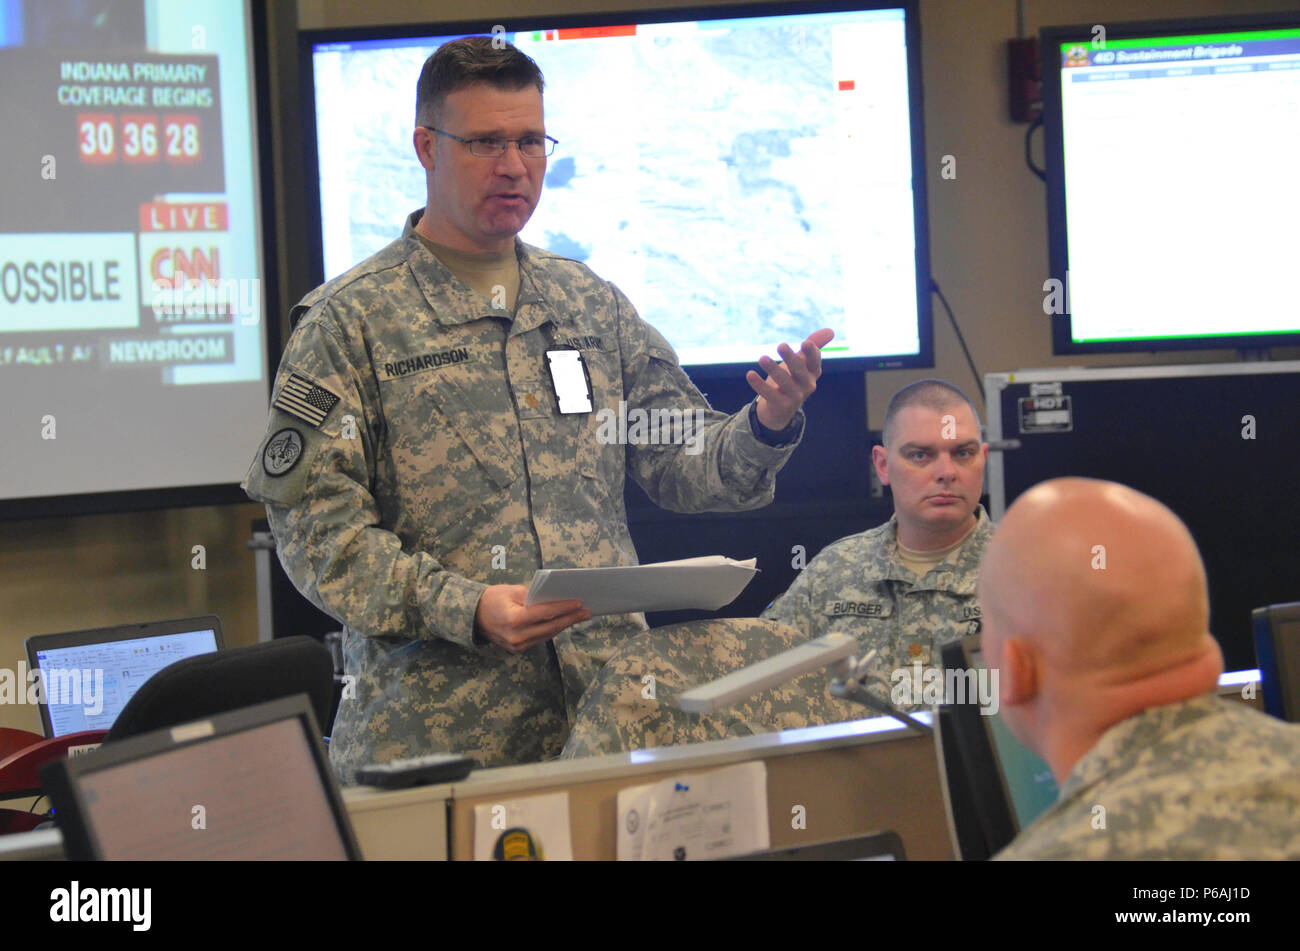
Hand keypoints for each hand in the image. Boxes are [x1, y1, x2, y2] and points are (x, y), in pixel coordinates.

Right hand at [473, 585, 591, 653]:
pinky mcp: (518, 649)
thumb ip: (534, 596)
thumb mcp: (512, 591)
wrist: (472, 617)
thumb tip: (557, 599)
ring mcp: (517, 646)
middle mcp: (516, 636)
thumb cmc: (492, 599)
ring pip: (547, 634)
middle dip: (570, 618)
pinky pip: (540, 639)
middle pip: (550, 626)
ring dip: (564, 625)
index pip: (544, 613)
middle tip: (587, 612)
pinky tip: (564, 622)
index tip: (579, 603)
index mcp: (513, 620)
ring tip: (579, 616)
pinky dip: (552, 630)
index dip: (564, 608)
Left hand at [746, 328, 833, 430]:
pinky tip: (750, 374)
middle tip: (781, 345)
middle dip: (791, 358)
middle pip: (799, 370)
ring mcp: (795, 397)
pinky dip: (759, 385)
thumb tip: (831, 331)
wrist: (780, 409)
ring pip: (784, 382)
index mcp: (813, 372)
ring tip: (762, 358)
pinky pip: (770, 394)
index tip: (805, 343)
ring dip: (773, 369)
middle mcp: (807, 385)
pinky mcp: (781, 406)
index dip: (811, 353)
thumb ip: (814, 345)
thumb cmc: (792, 378)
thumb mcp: (802, 362)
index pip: (815, 361)